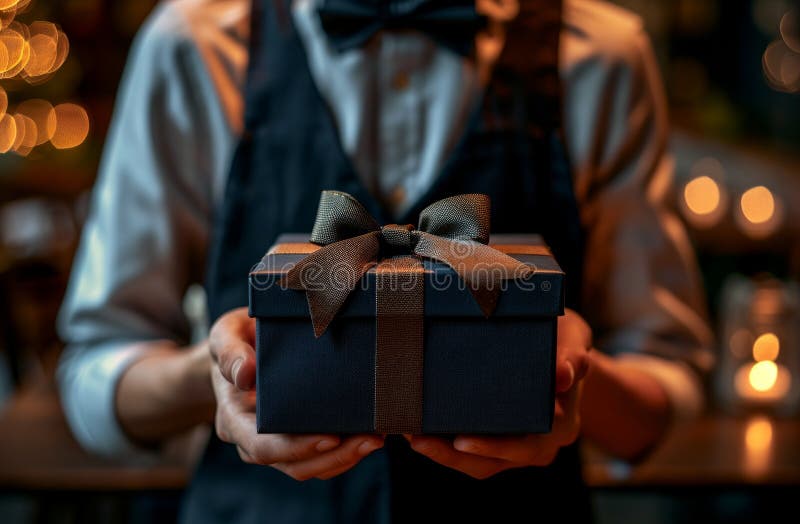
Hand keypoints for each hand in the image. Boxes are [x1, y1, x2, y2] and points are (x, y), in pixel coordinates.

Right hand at [209, 307, 384, 480]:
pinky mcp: (297, 438)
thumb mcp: (225, 334)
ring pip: (311, 466)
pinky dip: (346, 451)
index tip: (331, 437)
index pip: (263, 447)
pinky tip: (369, 434)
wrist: (239, 350)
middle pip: (294, 464)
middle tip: (371, 440)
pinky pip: (320, 458)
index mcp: (234, 419)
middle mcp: (253, 439)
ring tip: (377, 438)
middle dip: (335, 457)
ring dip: (346, 457)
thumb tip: (245, 374)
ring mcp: (277, 443)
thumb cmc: (235, 340)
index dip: (297, 447)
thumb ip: (230, 352)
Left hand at [406, 308, 591, 478]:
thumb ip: (573, 352)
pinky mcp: (498, 440)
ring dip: (443, 454)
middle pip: (494, 461)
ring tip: (410, 436)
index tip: (462, 440)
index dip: (494, 446)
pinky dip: (445, 445)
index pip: (528, 444)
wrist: (563, 350)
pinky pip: (471, 452)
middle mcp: (541, 442)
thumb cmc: (565, 340)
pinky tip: (417, 428)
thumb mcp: (574, 338)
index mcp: (562, 423)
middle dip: (454, 456)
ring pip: (479, 463)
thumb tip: (565, 374)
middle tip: (418, 440)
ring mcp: (518, 445)